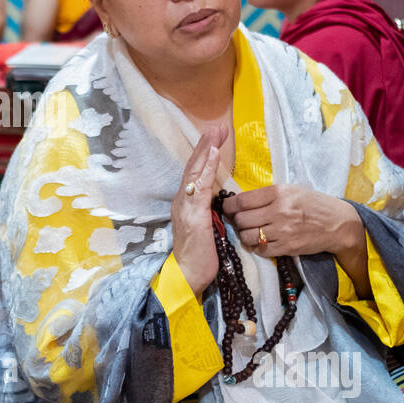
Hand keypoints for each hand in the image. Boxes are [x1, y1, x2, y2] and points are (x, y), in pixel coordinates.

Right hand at [171, 124, 228, 296]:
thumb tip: (221, 203)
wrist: (188, 276)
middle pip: (194, 167)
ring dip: (206, 150)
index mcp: (187, 204)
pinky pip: (201, 186)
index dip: (205, 155)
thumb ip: (210, 213)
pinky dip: (207, 168)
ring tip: (215, 132)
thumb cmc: (200, 256)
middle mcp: (182, 201)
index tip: (216, 138)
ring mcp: (186, 206)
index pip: (196, 174)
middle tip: (216, 126)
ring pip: (195, 171)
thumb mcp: (207, 229)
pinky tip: (213, 154)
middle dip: (205, 145)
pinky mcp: (193, 214)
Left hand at [220, 184, 362, 257]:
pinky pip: (261, 250)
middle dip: (237, 221)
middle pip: (241, 219)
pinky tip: (261, 242)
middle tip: (240, 221)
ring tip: (250, 231)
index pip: (242, 200)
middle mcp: (280, 211)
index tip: (227, 207)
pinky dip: (257, 247)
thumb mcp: (292, 190)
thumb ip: (267, 194)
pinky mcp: (288, 247)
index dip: (229, 205)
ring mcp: (283, 231)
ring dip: (245, 235)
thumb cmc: (313, 204)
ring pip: (248, 236)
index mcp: (279, 193)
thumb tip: (240, 201)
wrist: (338, 224)